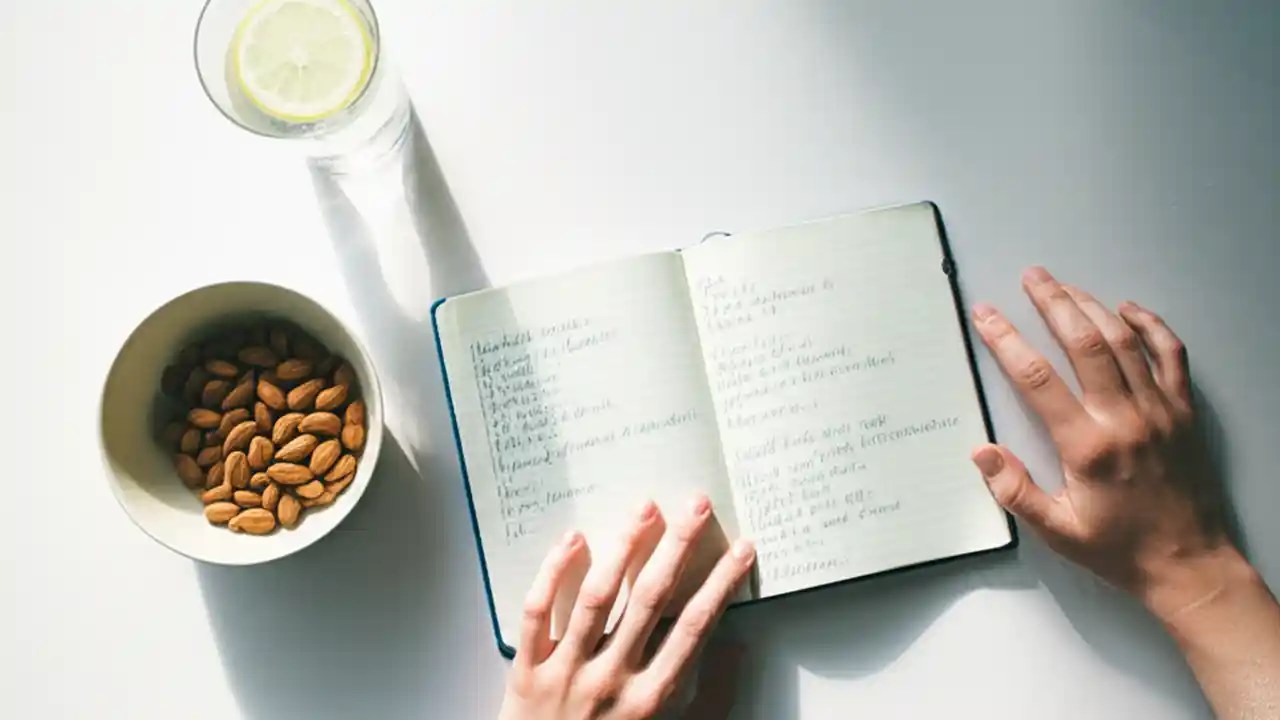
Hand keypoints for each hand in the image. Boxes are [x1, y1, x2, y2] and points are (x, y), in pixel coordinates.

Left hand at [499, 496, 755, 719]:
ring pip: (595, 597)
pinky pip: (537, 612)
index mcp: (649, 698)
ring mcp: (566, 673)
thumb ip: (698, 693)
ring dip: (623, 547)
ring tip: (644, 509)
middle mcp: (610, 681)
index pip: (694, 628)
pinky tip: (573, 538)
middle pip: (650, 600)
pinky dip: (553, 572)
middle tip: (696, 505)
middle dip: (678, 547)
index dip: (721, 584)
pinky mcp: (526, 670)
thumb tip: (732, 645)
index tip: (742, 550)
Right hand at [968, 267, 1236, 617]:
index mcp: (1087, 447)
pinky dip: (1150, 325)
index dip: (1006, 340)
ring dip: (1092, 306)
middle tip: (1032, 276)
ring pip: (1124, 341)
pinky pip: (1170, 355)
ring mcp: (1159, 410)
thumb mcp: (1057, 531)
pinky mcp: (1184, 411)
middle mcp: (1124, 418)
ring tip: (1065, 285)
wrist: (1190, 565)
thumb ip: (1014, 491)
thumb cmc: (1119, 550)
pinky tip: (1128, 309)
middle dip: (1053, 303)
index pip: (1037, 379)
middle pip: (1085, 343)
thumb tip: (980, 452)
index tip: (986, 315)